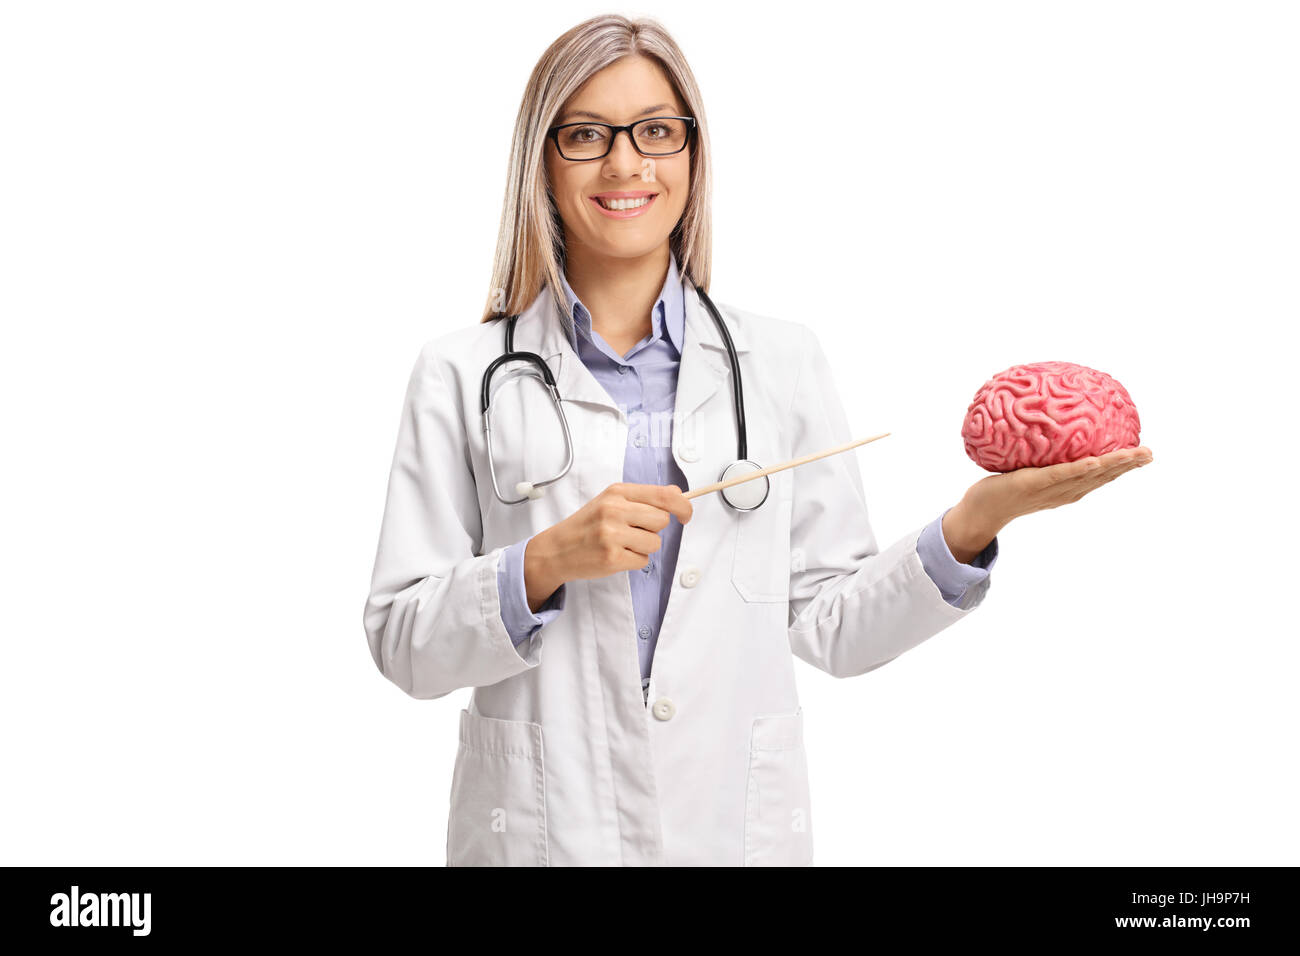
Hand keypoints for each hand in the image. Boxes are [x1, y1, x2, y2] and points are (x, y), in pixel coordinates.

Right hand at [523, 483, 693, 611]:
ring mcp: (612, 534)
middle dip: (654, 529)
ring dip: (644, 547)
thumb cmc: (586, 525)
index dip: (682, 506)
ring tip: (622, 543)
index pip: (664, 495)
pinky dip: (634, 561)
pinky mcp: (612, 557)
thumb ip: (642, 497)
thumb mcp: (610, 501)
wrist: (557, 549)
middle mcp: (614, 510)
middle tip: (635, 532)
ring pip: (655, 543)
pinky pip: (643, 561)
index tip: (685, 515)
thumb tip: (676, 493)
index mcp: (617, 492)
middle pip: (662, 520)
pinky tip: (617, 555)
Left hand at [945, 446, 1154, 559]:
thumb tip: (1052, 425)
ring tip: (1135, 455)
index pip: (1102, 476)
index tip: (1146, 454)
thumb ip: (1046, 454)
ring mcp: (1050, 490)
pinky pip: (1059, 475)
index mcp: (1068, 488)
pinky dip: (1079, 469)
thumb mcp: (1032, 469)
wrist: (981, 509)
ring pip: (1088, 476)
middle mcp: (1065, 492)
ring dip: (1113, 466)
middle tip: (1150, 453)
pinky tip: (1095, 462)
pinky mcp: (1033, 484)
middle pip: (1103, 477)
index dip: (1124, 466)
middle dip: (1128, 466)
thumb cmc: (1005, 487)